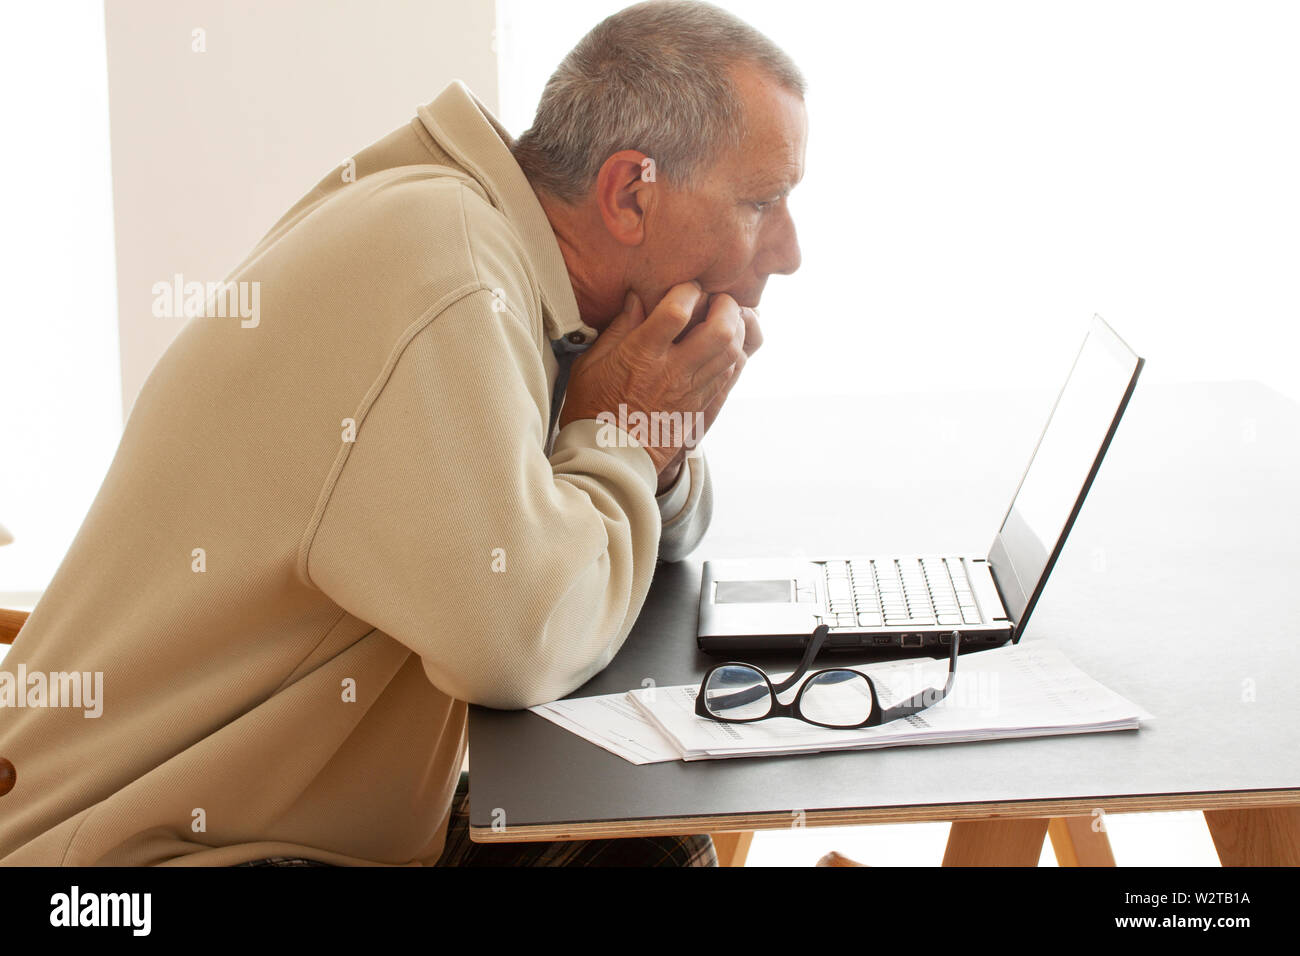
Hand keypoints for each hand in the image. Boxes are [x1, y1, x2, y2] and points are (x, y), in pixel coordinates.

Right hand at [559, 281, 746, 480]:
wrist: (609, 459)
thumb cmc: (592, 409)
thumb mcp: (592, 364)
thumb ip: (619, 328)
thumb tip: (636, 298)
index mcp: (642, 356)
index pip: (677, 312)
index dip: (688, 291)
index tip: (686, 288)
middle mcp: (673, 371)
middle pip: (720, 330)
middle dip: (726, 306)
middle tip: (719, 299)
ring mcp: (691, 391)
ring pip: (733, 352)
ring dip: (737, 329)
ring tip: (727, 318)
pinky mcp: (701, 407)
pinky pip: (730, 375)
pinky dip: (735, 354)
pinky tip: (725, 346)